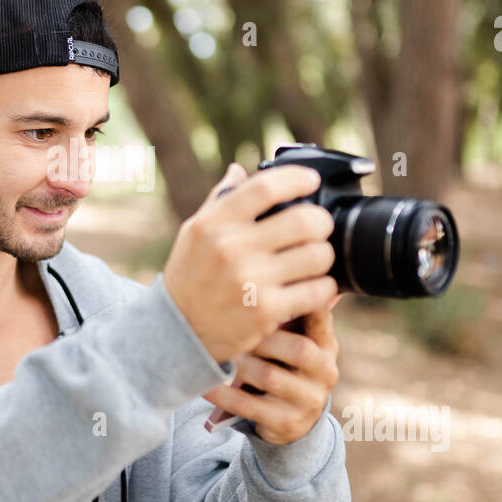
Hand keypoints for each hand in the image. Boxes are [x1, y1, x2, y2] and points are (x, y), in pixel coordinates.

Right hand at [163, 162, 336, 362]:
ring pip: (317, 256)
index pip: (265, 188)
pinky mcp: (266, 313)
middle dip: (321, 222)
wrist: (177, 331)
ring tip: (315, 259)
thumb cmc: (190, 275)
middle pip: (304, 221)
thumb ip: (220, 200)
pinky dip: (323, 288)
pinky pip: (317, 291)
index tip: (311, 181)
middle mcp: (232, 249)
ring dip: (324, 256)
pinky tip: (313, 286)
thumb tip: (240, 170)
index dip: (297, 179)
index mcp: (215, 223)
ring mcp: (250, 282)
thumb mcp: (194, 232)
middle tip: (318, 227)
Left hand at [203, 293, 343, 444]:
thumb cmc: (284, 366)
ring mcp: (308, 401)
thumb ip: (290, 313)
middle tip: (233, 323)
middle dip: (263, 337)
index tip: (281, 285)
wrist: (291, 420)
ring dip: (240, 362)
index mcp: (326, 347)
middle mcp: (325, 373)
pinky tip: (205, 382)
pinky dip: (223, 394)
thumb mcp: (294, 341)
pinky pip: (249, 406)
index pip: (321, 319)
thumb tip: (280, 267)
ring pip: (271, 377)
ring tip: (217, 349)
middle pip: (298, 349)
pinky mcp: (287, 423)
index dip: (306, 303)